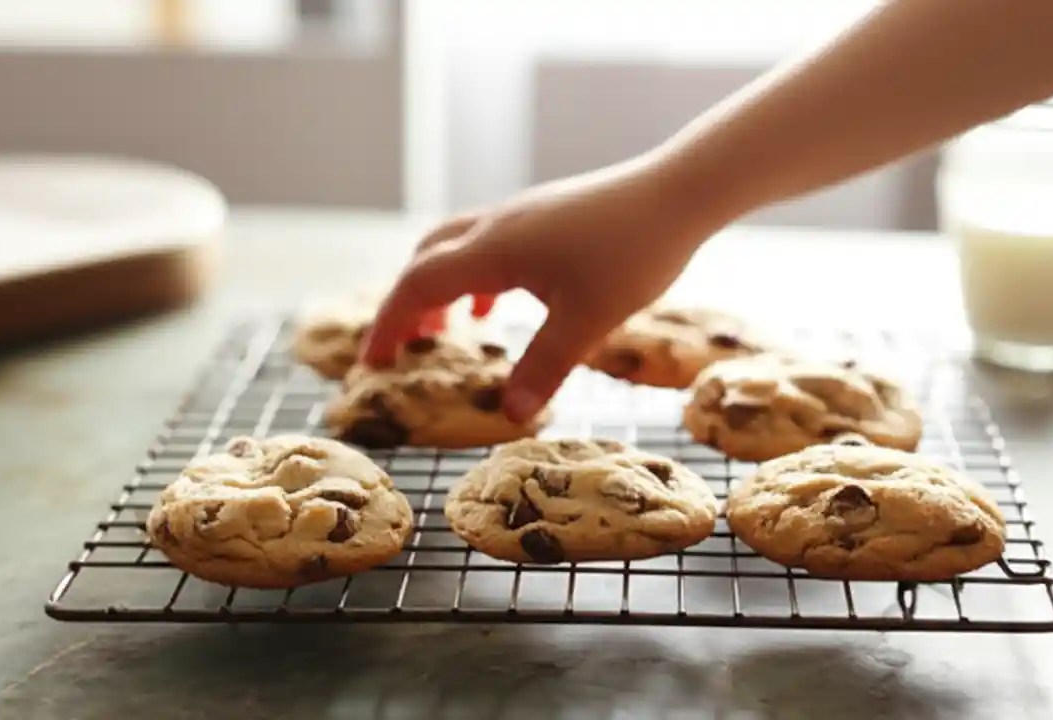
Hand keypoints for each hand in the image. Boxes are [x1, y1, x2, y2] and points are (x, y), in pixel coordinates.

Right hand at [363, 155, 717, 421]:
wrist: (679, 192)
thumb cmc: (634, 254)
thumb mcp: (588, 321)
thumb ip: (544, 368)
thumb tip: (509, 414)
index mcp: (494, 249)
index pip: (418, 284)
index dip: (390, 325)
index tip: (374, 364)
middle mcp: (497, 225)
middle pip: (427, 259)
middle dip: (407, 304)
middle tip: (403, 348)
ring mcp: (522, 215)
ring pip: (457, 248)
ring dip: (441, 288)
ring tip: (444, 330)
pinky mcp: (546, 214)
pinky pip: (490, 245)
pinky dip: (477, 278)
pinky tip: (497, 305)